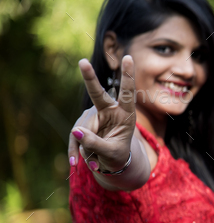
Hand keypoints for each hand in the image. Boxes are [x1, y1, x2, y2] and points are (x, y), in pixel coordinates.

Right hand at [68, 55, 136, 172]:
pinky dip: (76, 152)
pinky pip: (75, 137)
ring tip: (97, 163)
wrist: (111, 161)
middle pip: (97, 94)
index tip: (129, 58)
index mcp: (125, 114)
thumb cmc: (117, 155)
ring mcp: (93, 115)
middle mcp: (109, 110)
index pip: (127, 93)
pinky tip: (75, 163)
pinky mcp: (81, 124)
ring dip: (87, 149)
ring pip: (83, 129)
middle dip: (89, 78)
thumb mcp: (111, 153)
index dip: (127, 76)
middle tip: (83, 62)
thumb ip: (95, 143)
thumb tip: (75, 131)